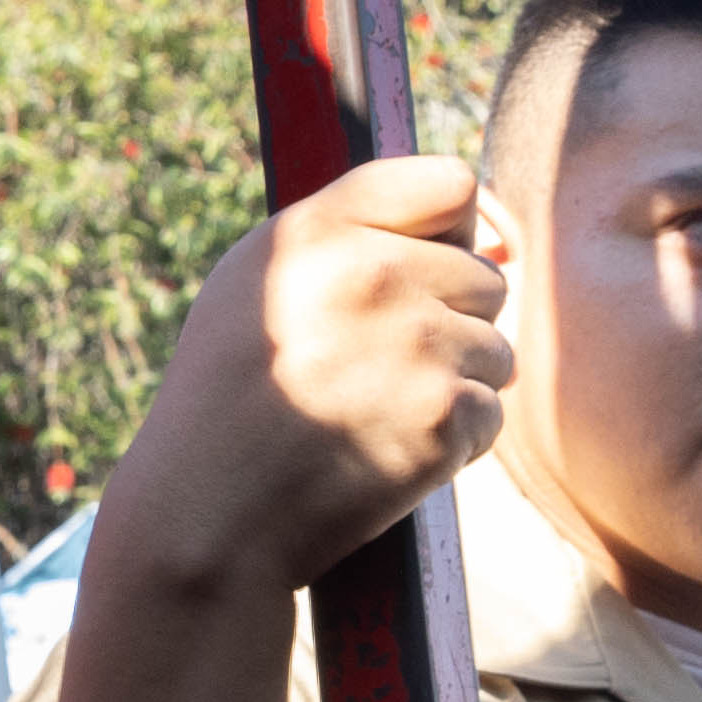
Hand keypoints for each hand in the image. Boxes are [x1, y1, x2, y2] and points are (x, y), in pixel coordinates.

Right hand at [99, 157, 513, 609]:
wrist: (205, 515)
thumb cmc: (229, 396)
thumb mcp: (257, 283)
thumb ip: (355, 235)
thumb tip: (493, 236)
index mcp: (320, 229)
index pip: (451, 186)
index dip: (450, 231)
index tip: (423, 270)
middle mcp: (373, 274)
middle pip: (485, 277)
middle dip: (449, 322)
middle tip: (374, 369)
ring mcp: (416, 346)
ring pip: (496, 350)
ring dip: (453, 385)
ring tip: (373, 413)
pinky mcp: (442, 418)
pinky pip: (489, 415)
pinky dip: (451, 441)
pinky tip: (385, 452)